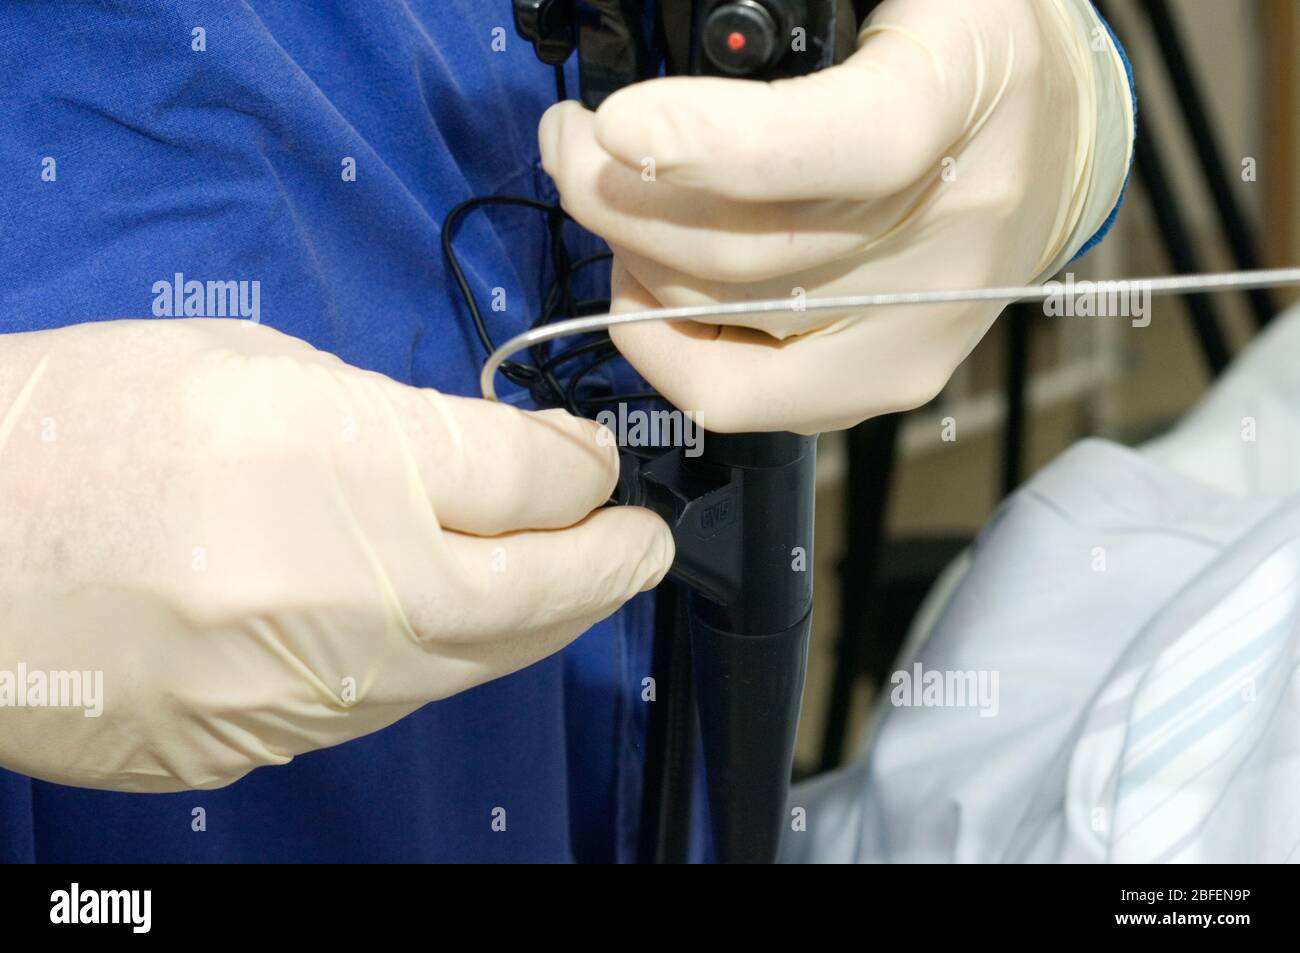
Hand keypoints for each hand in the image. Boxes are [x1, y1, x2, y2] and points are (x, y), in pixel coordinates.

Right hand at [0, 319, 671, 790]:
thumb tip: (484, 468)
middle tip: (641, 548)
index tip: (588, 459)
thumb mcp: (256, 366)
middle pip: (539, 593)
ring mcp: (307, 691)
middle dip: (609, 566)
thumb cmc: (82, 423)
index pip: (535, 480)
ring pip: (473, 664)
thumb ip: (395, 424)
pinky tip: (446, 626)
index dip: (583, 467)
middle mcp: (347, 592)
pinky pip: (388, 702)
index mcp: (347, 463)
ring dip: (533, 622)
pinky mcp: (260, 748)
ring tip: (564, 587)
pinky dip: (436, 661)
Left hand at [540, 0, 1132, 432]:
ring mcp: (925, 323)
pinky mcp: (893, 378)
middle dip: (618, 199)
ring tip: (603, 196)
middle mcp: (955, 231)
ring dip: (629, 261)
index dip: (716, 145)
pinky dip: (666, 348)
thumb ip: (787, 31)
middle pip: (750, 254)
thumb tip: (658, 99)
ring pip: (729, 327)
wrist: (1055, 137)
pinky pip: (746, 398)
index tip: (613, 125)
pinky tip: (643, 283)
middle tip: (570, 143)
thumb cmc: (961, 47)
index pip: (848, 144)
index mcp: (966, 94)